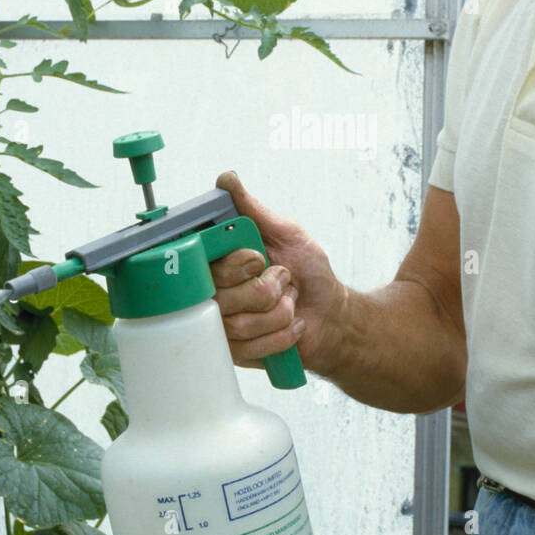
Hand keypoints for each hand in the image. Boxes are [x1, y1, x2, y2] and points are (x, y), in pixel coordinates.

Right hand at [210, 171, 346, 375]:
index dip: (233, 264)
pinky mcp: (235, 353)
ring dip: (279, 311)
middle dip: (265, 288)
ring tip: (290, 303)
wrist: (333, 315)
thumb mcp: (286, 233)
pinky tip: (292, 325)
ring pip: (238, 322)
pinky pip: (251, 346)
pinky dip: (282, 334)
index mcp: (219, 262)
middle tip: (283, 280)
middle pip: (220, 295)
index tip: (257, 259)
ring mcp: (221, 325)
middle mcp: (213, 293)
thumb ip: (253, 209)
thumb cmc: (308, 272)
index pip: (201, 263)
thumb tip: (226, 180)